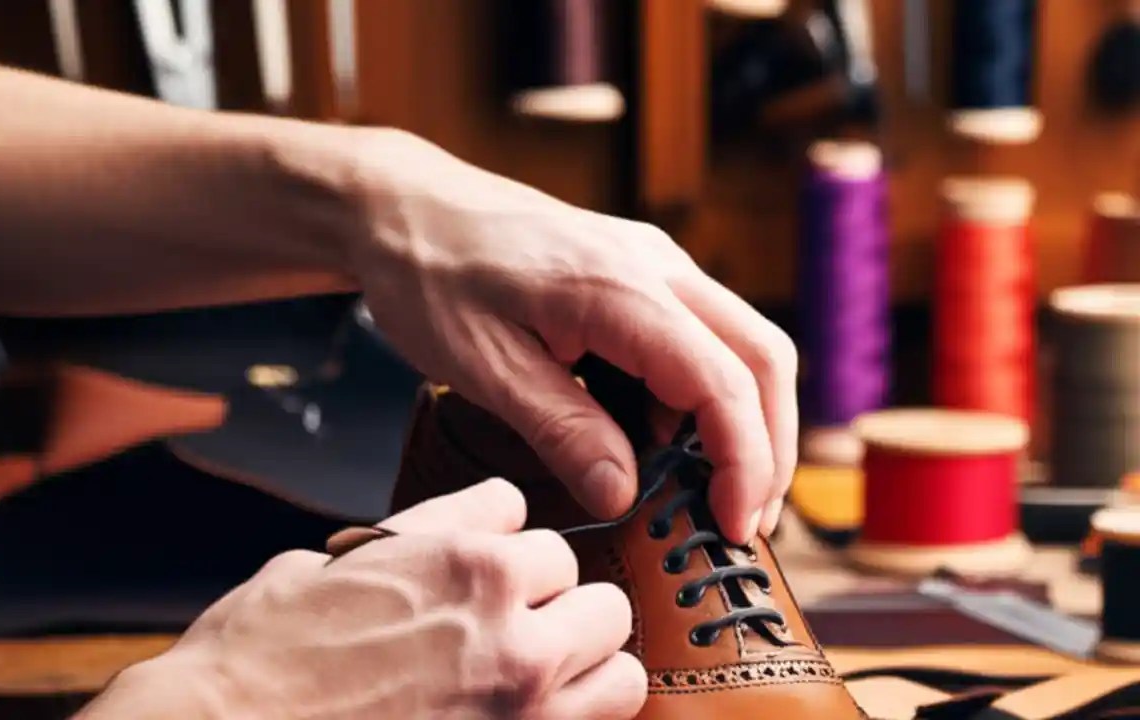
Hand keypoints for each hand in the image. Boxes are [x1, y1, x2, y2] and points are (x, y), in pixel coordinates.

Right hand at [78, 479, 644, 719]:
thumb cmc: (256, 662)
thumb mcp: (326, 565)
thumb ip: (415, 538)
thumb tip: (460, 526)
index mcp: (465, 563)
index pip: (537, 528)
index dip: (507, 551)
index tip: (491, 570)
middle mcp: (510, 630)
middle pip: (599, 598)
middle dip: (561, 611)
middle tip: (518, 631)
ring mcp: (524, 706)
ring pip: (619, 671)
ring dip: (585, 671)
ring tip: (539, 681)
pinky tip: (526, 716)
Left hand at [347, 131, 797, 542]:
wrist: (403, 206)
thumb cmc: (430, 276)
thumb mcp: (484, 367)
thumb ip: (562, 430)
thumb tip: (625, 494)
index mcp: (622, 290)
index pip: (724, 383)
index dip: (744, 463)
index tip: (731, 527)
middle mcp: (656, 266)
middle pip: (763, 358)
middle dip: (766, 447)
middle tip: (742, 521)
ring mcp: (651, 263)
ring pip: (739, 343)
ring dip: (739, 420)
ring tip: (702, 489)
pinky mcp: (636, 272)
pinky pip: (697, 334)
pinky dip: (699, 392)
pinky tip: (656, 437)